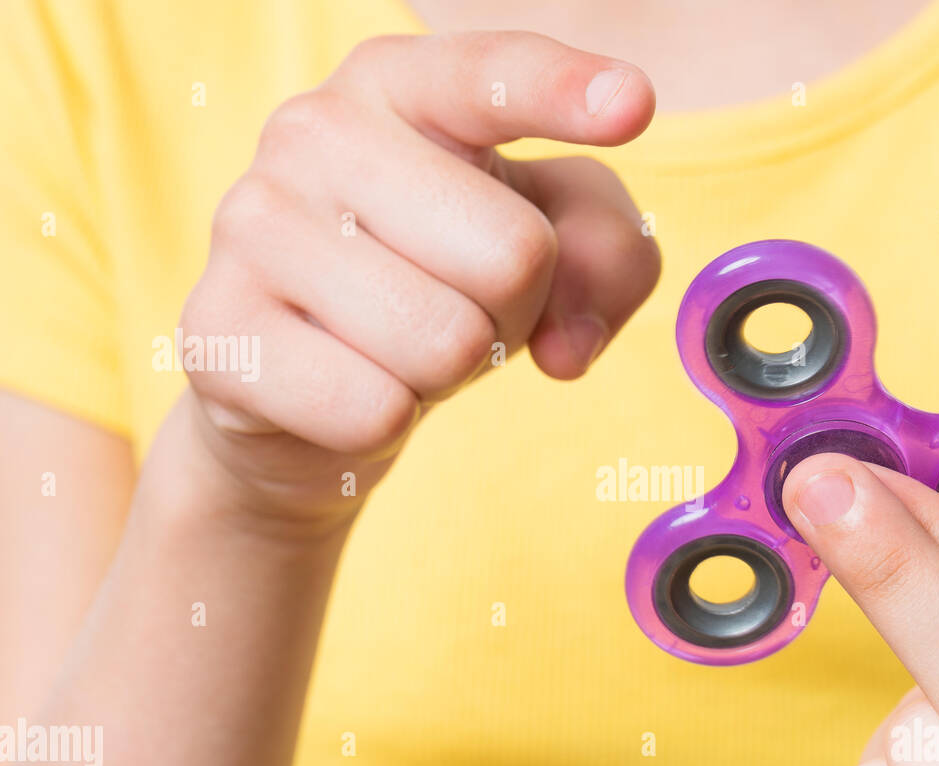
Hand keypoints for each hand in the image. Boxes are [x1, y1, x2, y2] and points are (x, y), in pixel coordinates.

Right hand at [174, 31, 659, 532]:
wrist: (303, 390)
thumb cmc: (436, 286)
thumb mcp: (549, 250)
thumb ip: (607, 256)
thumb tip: (569, 344)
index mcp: (399, 84)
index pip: (490, 77)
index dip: (563, 93)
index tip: (630, 105)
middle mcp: (311, 130)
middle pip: (513, 255)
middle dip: (515, 311)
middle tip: (457, 305)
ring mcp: (249, 224)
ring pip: (446, 343)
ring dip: (449, 372)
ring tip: (400, 346)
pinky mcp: (216, 330)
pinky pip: (375, 410)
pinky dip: (387, 422)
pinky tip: (347, 388)